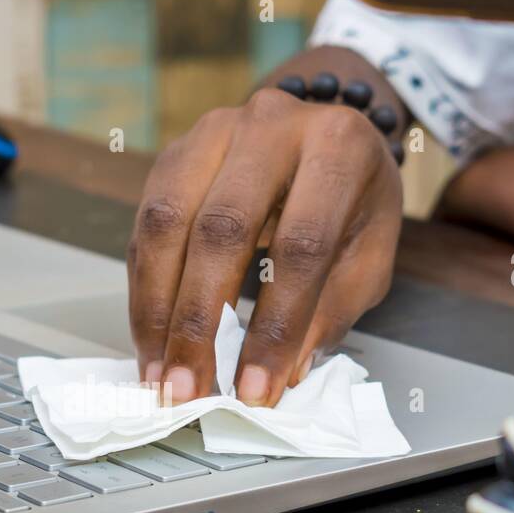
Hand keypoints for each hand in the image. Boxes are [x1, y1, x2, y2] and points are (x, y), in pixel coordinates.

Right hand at [127, 86, 402, 405]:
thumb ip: (331, 312)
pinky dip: (144, 292)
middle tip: (188, 388)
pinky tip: (151, 340)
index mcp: (337, 146)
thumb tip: (284, 372)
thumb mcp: (369, 257)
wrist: (326, 137)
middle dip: (198, 322)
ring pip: (166, 224)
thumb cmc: (352, 204)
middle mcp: (270, 124)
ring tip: (159, 374)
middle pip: (220, 229)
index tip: (256, 388)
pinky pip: (144, 228)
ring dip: (156, 311)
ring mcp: (214, 132)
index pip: (300, 246)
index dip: (275, 326)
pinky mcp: (174, 155)